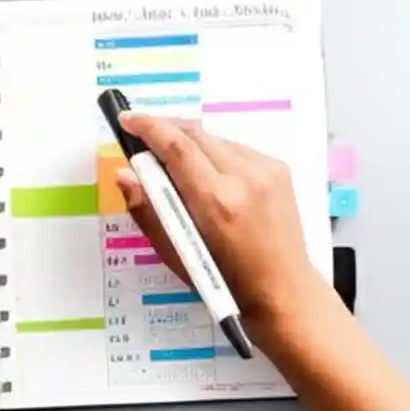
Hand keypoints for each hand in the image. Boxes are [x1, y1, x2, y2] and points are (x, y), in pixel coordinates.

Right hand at [114, 113, 322, 333]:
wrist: (283, 290)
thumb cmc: (225, 281)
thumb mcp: (175, 254)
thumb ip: (147, 210)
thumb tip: (125, 174)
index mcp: (216, 202)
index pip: (177, 147)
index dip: (148, 127)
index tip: (128, 120)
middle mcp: (244, 178)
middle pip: (195, 133)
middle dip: (165, 128)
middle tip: (142, 133)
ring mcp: (266, 170)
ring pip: (215, 138)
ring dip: (190, 142)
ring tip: (174, 160)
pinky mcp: (279, 169)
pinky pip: (236, 148)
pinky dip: (215, 153)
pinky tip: (208, 174)